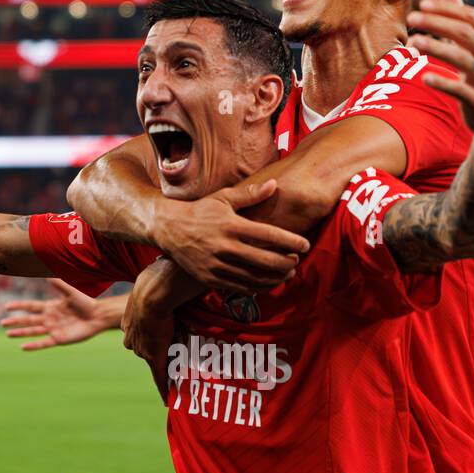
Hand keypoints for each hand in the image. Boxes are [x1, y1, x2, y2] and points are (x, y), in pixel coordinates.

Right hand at [0, 279, 115, 350]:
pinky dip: (33, 345)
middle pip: (28, 320)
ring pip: (33, 332)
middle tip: (2, 323)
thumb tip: (46, 273)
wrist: (97, 316)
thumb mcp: (70, 292)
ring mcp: (53, 330)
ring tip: (8, 334)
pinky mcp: (59, 339)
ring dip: (20, 333)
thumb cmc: (85, 302)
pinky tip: (22, 347)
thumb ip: (58, 284)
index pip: (30, 307)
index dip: (18, 306)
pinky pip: (43, 343)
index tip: (6, 307)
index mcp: (50, 307)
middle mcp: (49, 319)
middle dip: (15, 322)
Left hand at [121, 267, 175, 403]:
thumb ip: (158, 284)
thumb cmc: (156, 281)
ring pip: (156, 361)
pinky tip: (167, 400)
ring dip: (167, 368)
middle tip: (174, 358)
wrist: (155, 292)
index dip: (151, 337)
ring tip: (178, 377)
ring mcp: (142, 348)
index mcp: (130, 321)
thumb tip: (168, 269)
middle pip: (146, 349)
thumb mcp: (151, 283)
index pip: (140, 334)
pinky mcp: (154, 357)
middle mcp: (132, 337)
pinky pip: (159, 377)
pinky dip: (163, 388)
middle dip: (159, 354)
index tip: (158, 340)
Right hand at [152, 181, 308, 293]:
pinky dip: (257, 287)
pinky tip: (267, 283)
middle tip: (296, 260)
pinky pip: (239, 287)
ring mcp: (216, 264)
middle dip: (287, 262)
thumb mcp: (223, 198)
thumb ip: (250, 194)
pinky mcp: (209, 277)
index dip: (291, 241)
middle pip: (266, 260)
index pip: (269, 235)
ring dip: (275, 278)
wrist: (168, 228)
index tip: (305, 244)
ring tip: (287, 273)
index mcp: (231, 225)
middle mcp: (225, 246)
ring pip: (255, 277)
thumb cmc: (199, 210)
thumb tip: (274, 185)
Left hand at [408, 0, 473, 151]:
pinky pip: (461, 90)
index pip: (471, 18)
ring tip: (412, 42)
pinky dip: (443, 82)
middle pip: (466, 34)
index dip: (447, 9)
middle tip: (412, 18)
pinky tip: (424, 77)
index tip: (422, 3)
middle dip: (438, 24)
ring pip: (463, 59)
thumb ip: (461, 22)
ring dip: (436, 48)